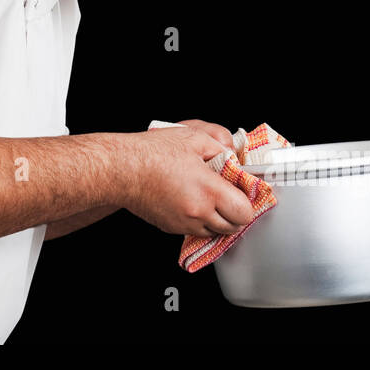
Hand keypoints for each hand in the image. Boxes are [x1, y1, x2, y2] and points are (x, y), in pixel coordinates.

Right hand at [122, 124, 253, 237]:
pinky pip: (195, 231)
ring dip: (218, 219)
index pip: (245, 212)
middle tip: (230, 195)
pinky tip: (192, 202)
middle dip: (236, 213)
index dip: (248, 201)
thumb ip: (220, 145)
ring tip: (210, 198)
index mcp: (208, 190)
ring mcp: (184, 223)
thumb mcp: (193, 137)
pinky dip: (200, 221)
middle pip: (233, 227)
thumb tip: (233, 155)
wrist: (121, 169)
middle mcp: (198, 212)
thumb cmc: (152, 153)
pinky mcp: (171, 227)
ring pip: (214, 232)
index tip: (243, 190)